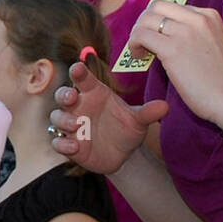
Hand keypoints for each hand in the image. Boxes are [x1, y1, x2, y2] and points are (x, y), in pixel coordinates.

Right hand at [49, 62, 167, 173]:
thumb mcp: (139, 121)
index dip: (79, 72)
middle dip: (64, 94)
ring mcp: (72, 125)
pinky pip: (58, 141)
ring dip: (63, 119)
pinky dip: (62, 142)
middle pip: (63, 95)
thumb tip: (165, 106)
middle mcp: (80, 106)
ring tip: (77, 124)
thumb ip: (148, 112)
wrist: (123, 154)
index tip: (78, 68)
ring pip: (57, 117)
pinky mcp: (69, 144)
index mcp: (94, 93)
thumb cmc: (127, 129)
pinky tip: (74, 146)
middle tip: (72, 97)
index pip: (83, 78)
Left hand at [128, 0, 222, 128]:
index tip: (155, 34)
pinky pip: (141, 36)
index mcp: (209, 15)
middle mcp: (198, 18)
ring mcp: (185, 32)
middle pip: (157, 6)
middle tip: (143, 40)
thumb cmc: (220, 80)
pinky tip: (140, 57)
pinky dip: (134, 45)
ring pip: (146, 20)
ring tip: (141, 51)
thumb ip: (192, 33)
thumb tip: (164, 32)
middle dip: (144, 22)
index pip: (172, 6)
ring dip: (137, 34)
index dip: (158, 19)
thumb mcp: (212, 44)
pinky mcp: (172, 49)